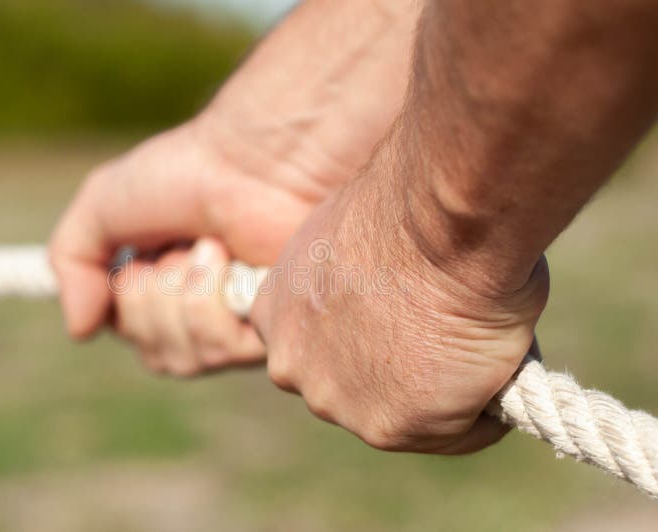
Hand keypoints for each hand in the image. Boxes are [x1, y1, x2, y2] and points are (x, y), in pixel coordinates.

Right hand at [50, 0, 418, 374]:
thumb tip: (80, 330)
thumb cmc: (185, 173)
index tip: (135, 260)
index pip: (136, 338)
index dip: (127, 306)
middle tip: (173, 248)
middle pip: (158, 356)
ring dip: (181, 294)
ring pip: (186, 359)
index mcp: (172, 288)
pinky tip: (230, 262)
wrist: (250, 160)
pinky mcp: (273, 328)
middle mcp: (209, 312)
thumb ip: (72, 262)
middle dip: (150, 298)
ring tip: (208, 246)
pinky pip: (221, 350)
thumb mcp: (102, 205)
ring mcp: (244, 322)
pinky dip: (209, 301)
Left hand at [250, 175, 549, 453]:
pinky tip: (496, 361)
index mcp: (277, 313)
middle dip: (396, 365)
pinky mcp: (390, 428)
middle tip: (445, 327)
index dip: (369, 332)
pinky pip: (457, 431)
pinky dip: (484, 409)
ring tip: (473, 337)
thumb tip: (388, 293)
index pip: (320, 346)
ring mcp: (338, 403)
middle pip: (355, 385)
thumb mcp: (349, 243)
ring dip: (441, 389)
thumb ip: (349, 283)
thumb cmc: (406, 207)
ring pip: (405, 412)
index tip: (403, 315)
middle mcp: (292, 366)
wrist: (439, 221)